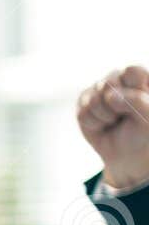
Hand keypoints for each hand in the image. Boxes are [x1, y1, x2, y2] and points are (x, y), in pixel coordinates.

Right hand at [77, 66, 148, 191]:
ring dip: (104, 117)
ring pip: (93, 99)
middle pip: (108, 83)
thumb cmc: (143, 132)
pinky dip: (93, 124)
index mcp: (140, 78)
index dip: (133, 88)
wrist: (127, 152)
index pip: (132, 71)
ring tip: (113, 122)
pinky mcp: (83, 102)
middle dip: (116, 107)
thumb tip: (110, 96)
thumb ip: (136, 101)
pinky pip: (82, 112)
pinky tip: (102, 125)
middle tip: (125, 116)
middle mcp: (119, 79)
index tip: (141, 102)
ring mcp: (99, 89)